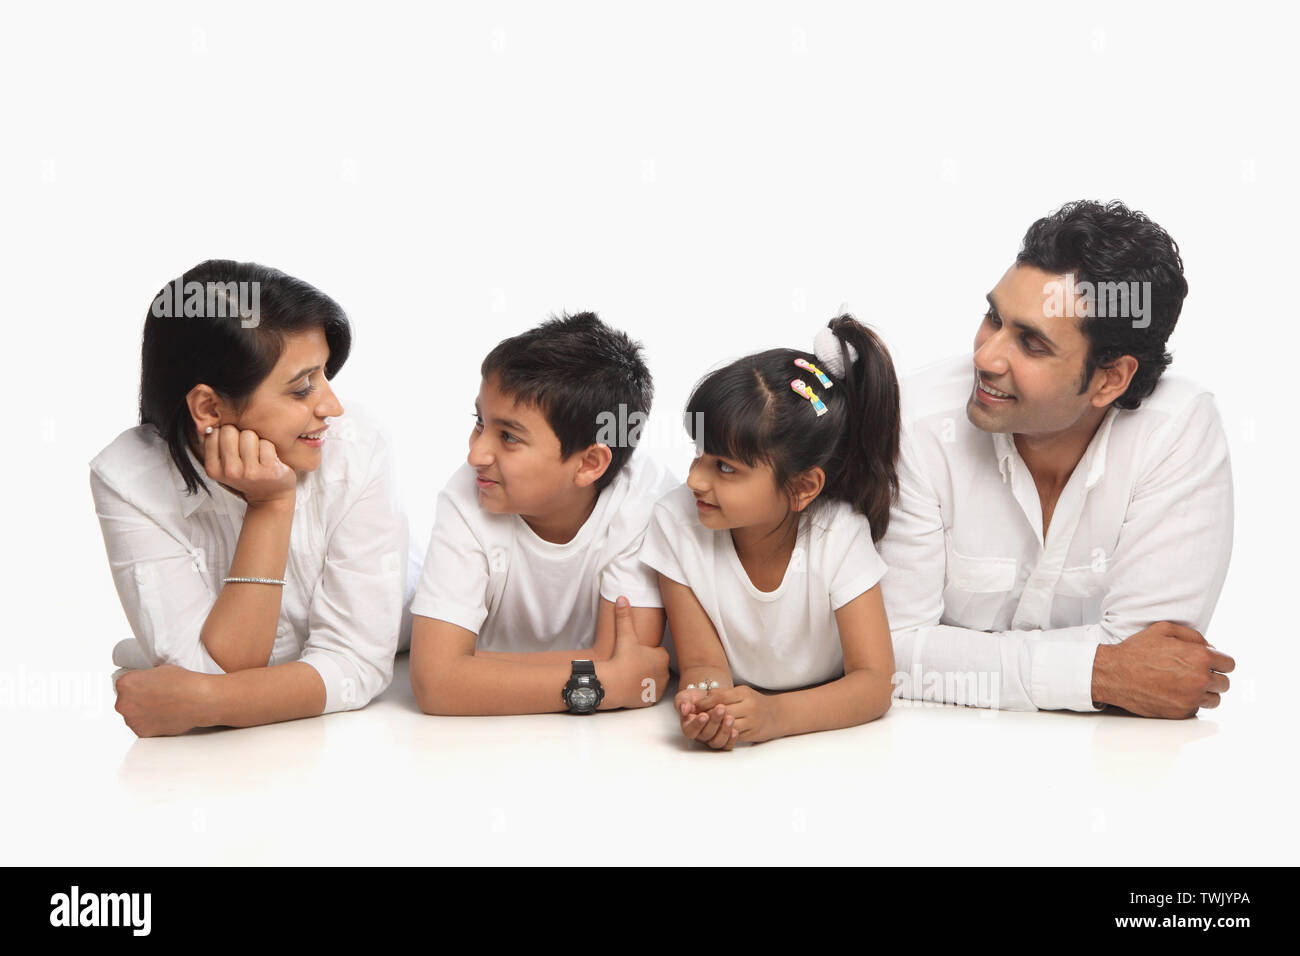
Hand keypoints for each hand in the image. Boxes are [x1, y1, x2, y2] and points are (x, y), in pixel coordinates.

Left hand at [114, 665, 214, 736]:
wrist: (199, 699)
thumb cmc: (183, 683)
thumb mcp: (159, 669)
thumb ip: (145, 677)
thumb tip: (144, 684)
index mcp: (125, 684)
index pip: (123, 685)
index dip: (137, 685)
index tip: (146, 687)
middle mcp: (123, 703)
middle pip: (125, 701)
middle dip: (137, 700)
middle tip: (155, 698)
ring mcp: (131, 720)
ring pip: (133, 716)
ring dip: (143, 713)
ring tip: (162, 708)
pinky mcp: (142, 733)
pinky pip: (142, 727)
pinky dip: (151, 724)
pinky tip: (163, 716)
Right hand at [203, 424, 295, 506]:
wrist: (270, 497)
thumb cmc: (246, 475)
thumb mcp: (224, 465)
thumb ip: (215, 445)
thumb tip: (208, 418)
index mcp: (213, 469)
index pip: (213, 433)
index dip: (225, 434)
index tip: (233, 445)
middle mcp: (230, 472)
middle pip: (229, 431)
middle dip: (239, 434)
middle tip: (246, 449)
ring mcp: (250, 472)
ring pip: (249, 435)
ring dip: (256, 441)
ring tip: (258, 455)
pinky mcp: (269, 470)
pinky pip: (267, 443)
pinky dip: (270, 448)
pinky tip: (269, 460)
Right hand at [600, 596, 668, 708]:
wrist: (612, 684)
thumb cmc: (620, 659)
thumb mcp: (624, 636)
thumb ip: (624, 616)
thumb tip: (622, 597)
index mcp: (662, 657)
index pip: (660, 653)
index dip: (648, 653)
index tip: (637, 653)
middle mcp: (665, 673)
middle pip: (657, 667)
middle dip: (648, 666)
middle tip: (633, 664)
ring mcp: (658, 688)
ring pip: (654, 681)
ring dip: (647, 679)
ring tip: (632, 675)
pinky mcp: (651, 700)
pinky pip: (649, 693)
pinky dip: (643, 691)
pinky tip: (632, 687)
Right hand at [674, 682, 731, 748]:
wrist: (708, 697)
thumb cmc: (695, 699)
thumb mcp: (685, 697)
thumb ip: (682, 703)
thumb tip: (684, 709)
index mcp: (688, 727)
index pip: (691, 730)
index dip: (697, 724)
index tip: (704, 715)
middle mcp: (700, 736)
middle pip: (706, 735)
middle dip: (714, 722)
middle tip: (721, 709)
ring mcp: (712, 739)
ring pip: (717, 742)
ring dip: (724, 731)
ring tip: (730, 718)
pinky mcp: (723, 739)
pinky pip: (727, 745)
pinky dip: (732, 739)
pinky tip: (735, 730)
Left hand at [696, 684, 781, 743]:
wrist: (779, 715)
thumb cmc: (756, 702)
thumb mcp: (743, 693)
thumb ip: (725, 693)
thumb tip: (705, 695)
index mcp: (745, 694)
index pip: (721, 696)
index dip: (705, 701)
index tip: (694, 705)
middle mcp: (749, 706)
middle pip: (722, 710)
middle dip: (706, 714)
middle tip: (693, 716)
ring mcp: (752, 721)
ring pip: (727, 724)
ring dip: (713, 725)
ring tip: (702, 725)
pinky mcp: (752, 733)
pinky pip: (734, 735)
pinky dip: (723, 734)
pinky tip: (714, 733)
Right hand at [1091, 622, 1234, 718]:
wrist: (1114, 674)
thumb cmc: (1136, 651)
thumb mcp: (1164, 630)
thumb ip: (1193, 636)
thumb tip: (1210, 647)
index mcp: (1199, 656)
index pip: (1229, 664)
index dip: (1219, 663)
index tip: (1211, 664)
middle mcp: (1199, 679)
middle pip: (1224, 684)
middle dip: (1213, 678)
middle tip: (1195, 674)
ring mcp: (1191, 698)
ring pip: (1214, 700)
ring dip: (1204, 693)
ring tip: (1186, 685)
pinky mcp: (1181, 712)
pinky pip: (1196, 709)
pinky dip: (1189, 702)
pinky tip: (1173, 693)